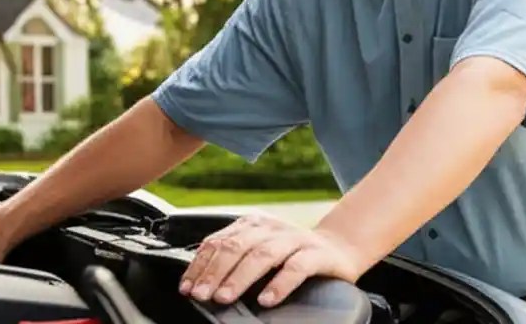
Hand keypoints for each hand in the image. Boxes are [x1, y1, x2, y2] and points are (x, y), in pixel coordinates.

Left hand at [178, 212, 366, 307]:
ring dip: (240, 277)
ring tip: (225, 297)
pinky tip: (266, 299)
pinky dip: (279, 283)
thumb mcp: (259, 251)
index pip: (219, 241)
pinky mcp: (318, 254)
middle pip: (237, 246)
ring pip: (263, 255)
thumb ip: (234, 259)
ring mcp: (295, 239)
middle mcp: (271, 228)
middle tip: (202, 294)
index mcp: (252, 225)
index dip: (200, 265)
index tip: (187, 287)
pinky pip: (297, 267)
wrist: (338, 249)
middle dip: (215, 272)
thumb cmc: (291, 254)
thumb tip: (199, 281)